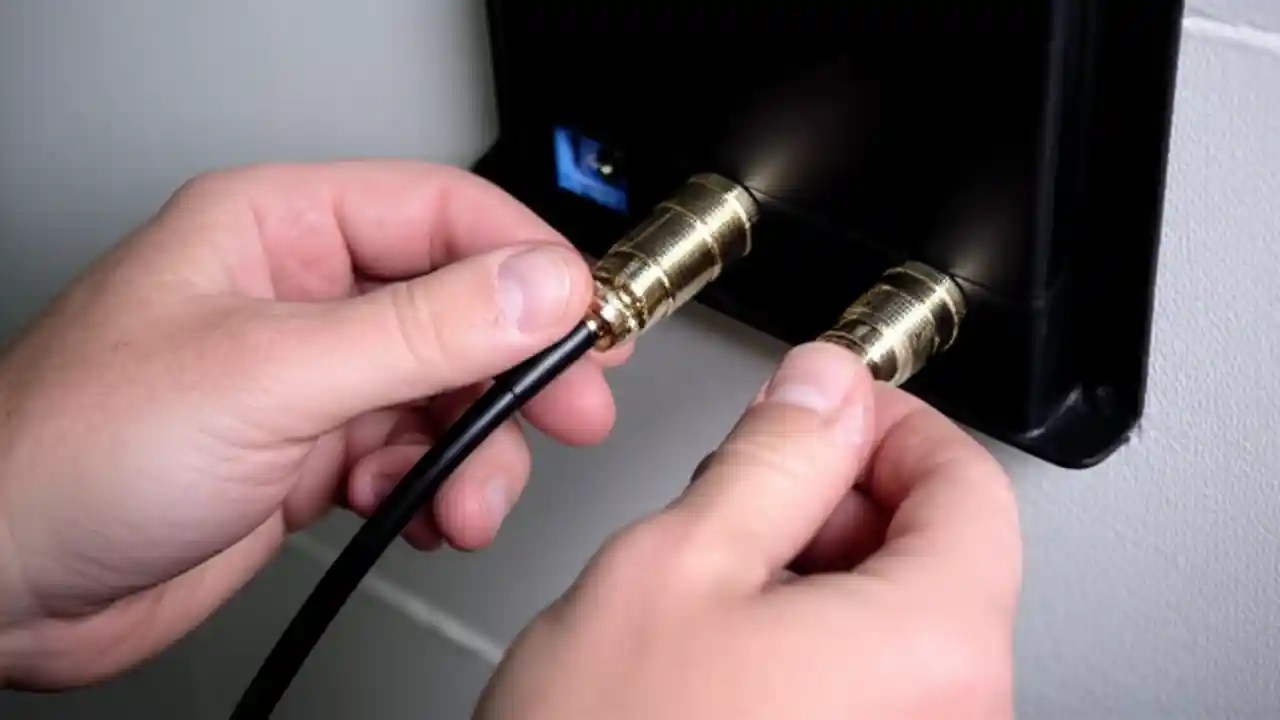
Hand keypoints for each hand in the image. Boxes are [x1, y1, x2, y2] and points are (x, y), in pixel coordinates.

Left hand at [0, 161, 626, 687]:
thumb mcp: (269, 375)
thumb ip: (419, 331)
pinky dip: (440, 488)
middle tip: (571, 411)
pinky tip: (431, 515)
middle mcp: (301, 297)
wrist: (2, 588)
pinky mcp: (312, 455)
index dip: (526, 262)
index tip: (586, 321)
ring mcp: (310, 379)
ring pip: (446, 392)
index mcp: (278, 231)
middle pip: (458, 307)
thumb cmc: (69, 456)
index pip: (440, 213)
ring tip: (470, 498)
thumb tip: (538, 286)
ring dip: (477, 448)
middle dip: (516, 368)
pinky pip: (415, 455)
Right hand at [477, 343, 1021, 719]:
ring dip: (819, 571)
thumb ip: (774, 457)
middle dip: (842, 501)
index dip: (890, 424)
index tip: (832, 406)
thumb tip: (825, 388)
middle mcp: (956, 718)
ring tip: (719, 588)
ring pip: (900, 620)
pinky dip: (815, 641)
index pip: (969, 486)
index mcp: (932, 648)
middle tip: (749, 495)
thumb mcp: (680, 564)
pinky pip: (875, 684)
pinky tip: (732, 652)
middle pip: (942, 554)